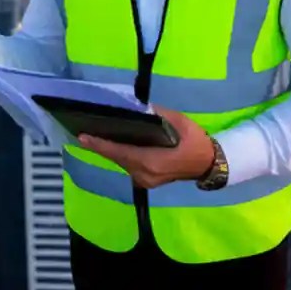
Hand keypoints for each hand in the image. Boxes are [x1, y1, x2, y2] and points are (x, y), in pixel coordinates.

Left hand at [78, 106, 215, 188]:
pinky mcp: (145, 181)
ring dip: (110, 150)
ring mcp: (144, 180)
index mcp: (152, 161)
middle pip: (117, 158)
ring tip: (96, 136)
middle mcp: (144, 174)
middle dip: (102, 146)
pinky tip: (115, 144)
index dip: (100, 145)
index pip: (120, 152)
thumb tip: (140, 108)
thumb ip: (159, 115)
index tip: (83, 137)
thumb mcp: (180, 122)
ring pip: (122, 162)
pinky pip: (128, 165)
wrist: (208, 164)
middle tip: (85, 132)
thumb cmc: (195, 142)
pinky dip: (120, 155)